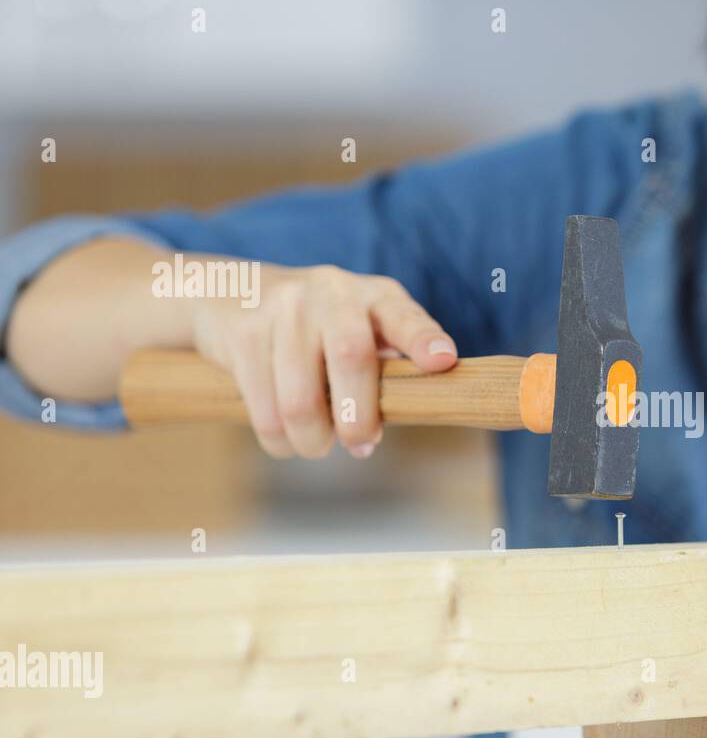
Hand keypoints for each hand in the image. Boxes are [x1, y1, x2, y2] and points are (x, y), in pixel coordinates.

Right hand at [191, 264, 456, 458]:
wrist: (233, 290)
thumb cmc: (318, 327)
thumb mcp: (361, 328)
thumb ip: (385, 370)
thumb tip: (376, 435)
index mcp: (373, 296)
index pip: (403, 316)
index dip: (423, 339)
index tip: (442, 362)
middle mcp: (331, 293)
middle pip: (351, 358)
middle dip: (358, 419)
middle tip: (361, 446)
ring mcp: (283, 309)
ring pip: (300, 400)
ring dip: (312, 440)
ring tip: (318, 445)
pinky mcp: (243, 334)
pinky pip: (264, 409)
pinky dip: (278, 440)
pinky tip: (287, 438)